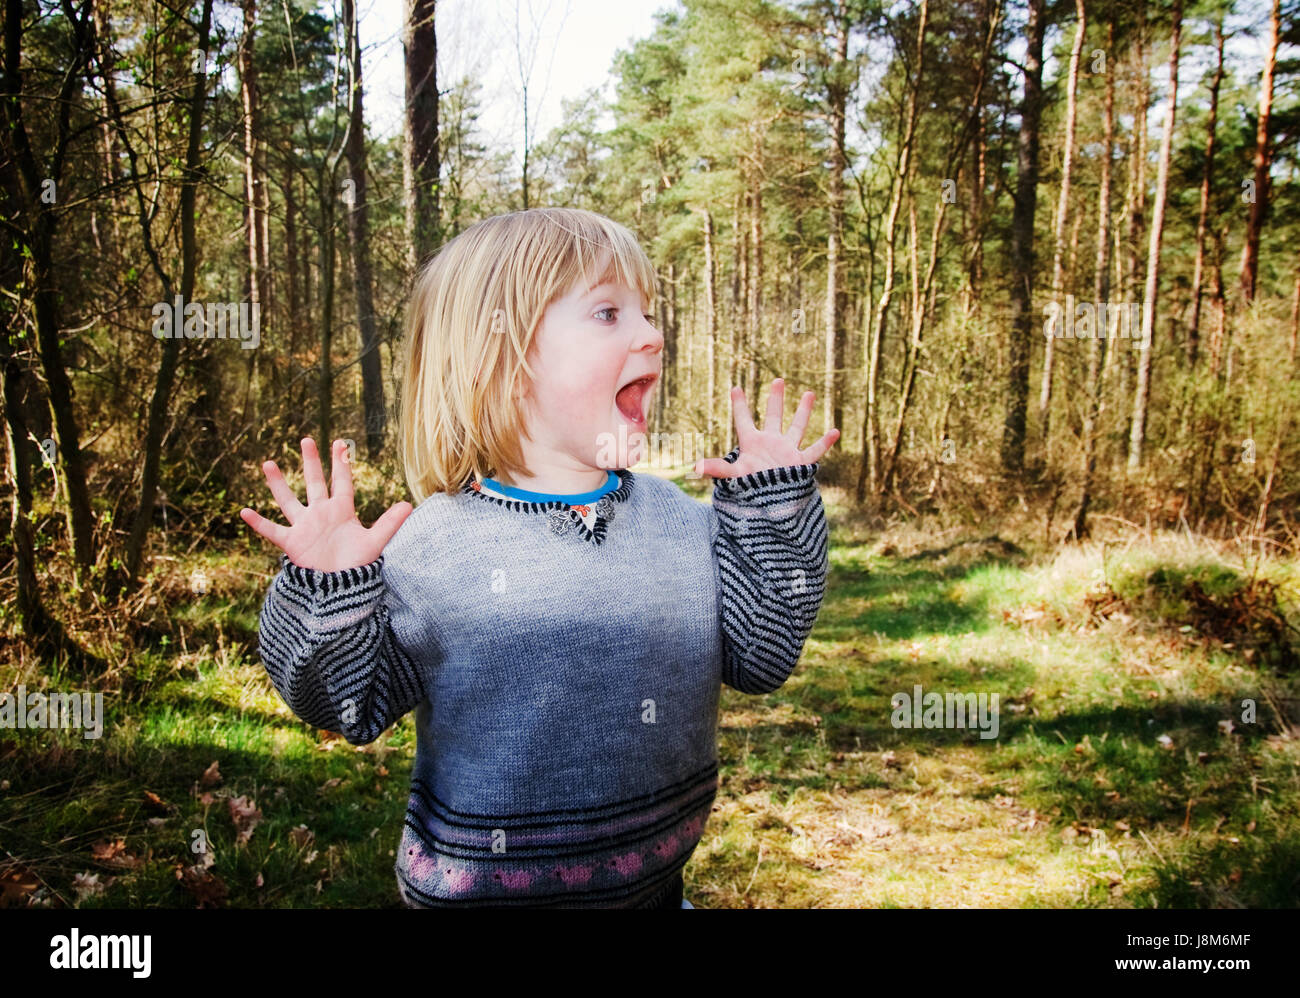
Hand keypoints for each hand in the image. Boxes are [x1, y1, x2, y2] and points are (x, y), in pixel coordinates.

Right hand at [240, 438, 413, 572]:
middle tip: (306, 439)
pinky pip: (272, 530)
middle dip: (311, 462)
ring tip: (268, 463)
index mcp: (342, 512)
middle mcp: (321, 515)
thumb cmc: (357, 566)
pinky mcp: (292, 543)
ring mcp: (304, 527)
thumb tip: (409, 504)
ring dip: (278, 483)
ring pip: (288, 500)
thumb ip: (389, 523)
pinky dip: (258, 523)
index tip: (339, 443)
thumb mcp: (375, 542)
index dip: (341, 463)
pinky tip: (243, 511)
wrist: (339, 589)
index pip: (341, 482)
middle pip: (314, 483)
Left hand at [694, 379, 840, 478]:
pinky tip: (835, 431)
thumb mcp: (734, 476)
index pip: (743, 420)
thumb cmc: (750, 491)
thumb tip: (694, 466)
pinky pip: (815, 451)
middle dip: (776, 398)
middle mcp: (770, 443)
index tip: (736, 388)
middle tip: (778, 380)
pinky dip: (825, 442)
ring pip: (797, 427)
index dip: (740, 404)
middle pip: (774, 416)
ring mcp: (786, 452)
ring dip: (803, 411)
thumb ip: (717, 468)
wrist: (769, 509)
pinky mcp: (799, 463)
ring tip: (809, 393)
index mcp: (752, 443)